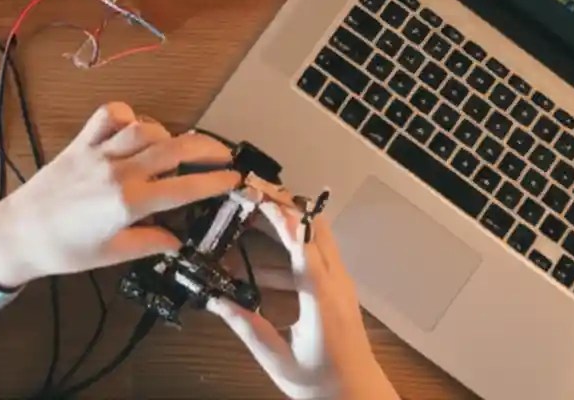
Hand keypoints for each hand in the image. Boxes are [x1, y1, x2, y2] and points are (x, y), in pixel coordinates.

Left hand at [0, 102, 240, 288]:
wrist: (17, 234)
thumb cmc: (64, 251)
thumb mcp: (112, 255)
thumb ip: (149, 242)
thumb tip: (177, 239)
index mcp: (128, 203)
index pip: (184, 188)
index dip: (215, 182)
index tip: (235, 178)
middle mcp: (117, 172)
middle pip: (174, 149)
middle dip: (207, 148)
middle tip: (224, 154)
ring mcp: (98, 153)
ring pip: (146, 128)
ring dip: (170, 134)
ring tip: (180, 148)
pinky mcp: (80, 143)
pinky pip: (109, 116)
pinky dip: (129, 116)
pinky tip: (137, 129)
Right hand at [208, 204, 397, 399]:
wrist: (358, 396)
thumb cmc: (321, 383)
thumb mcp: (278, 359)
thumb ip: (247, 327)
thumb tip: (215, 300)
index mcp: (322, 299)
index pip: (303, 244)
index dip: (281, 217)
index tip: (257, 196)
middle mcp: (336, 283)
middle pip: (315, 226)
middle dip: (284, 204)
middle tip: (250, 193)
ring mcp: (341, 284)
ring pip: (317, 236)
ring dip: (286, 222)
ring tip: (248, 218)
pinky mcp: (338, 289)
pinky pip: (316, 256)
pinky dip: (290, 247)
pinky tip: (258, 264)